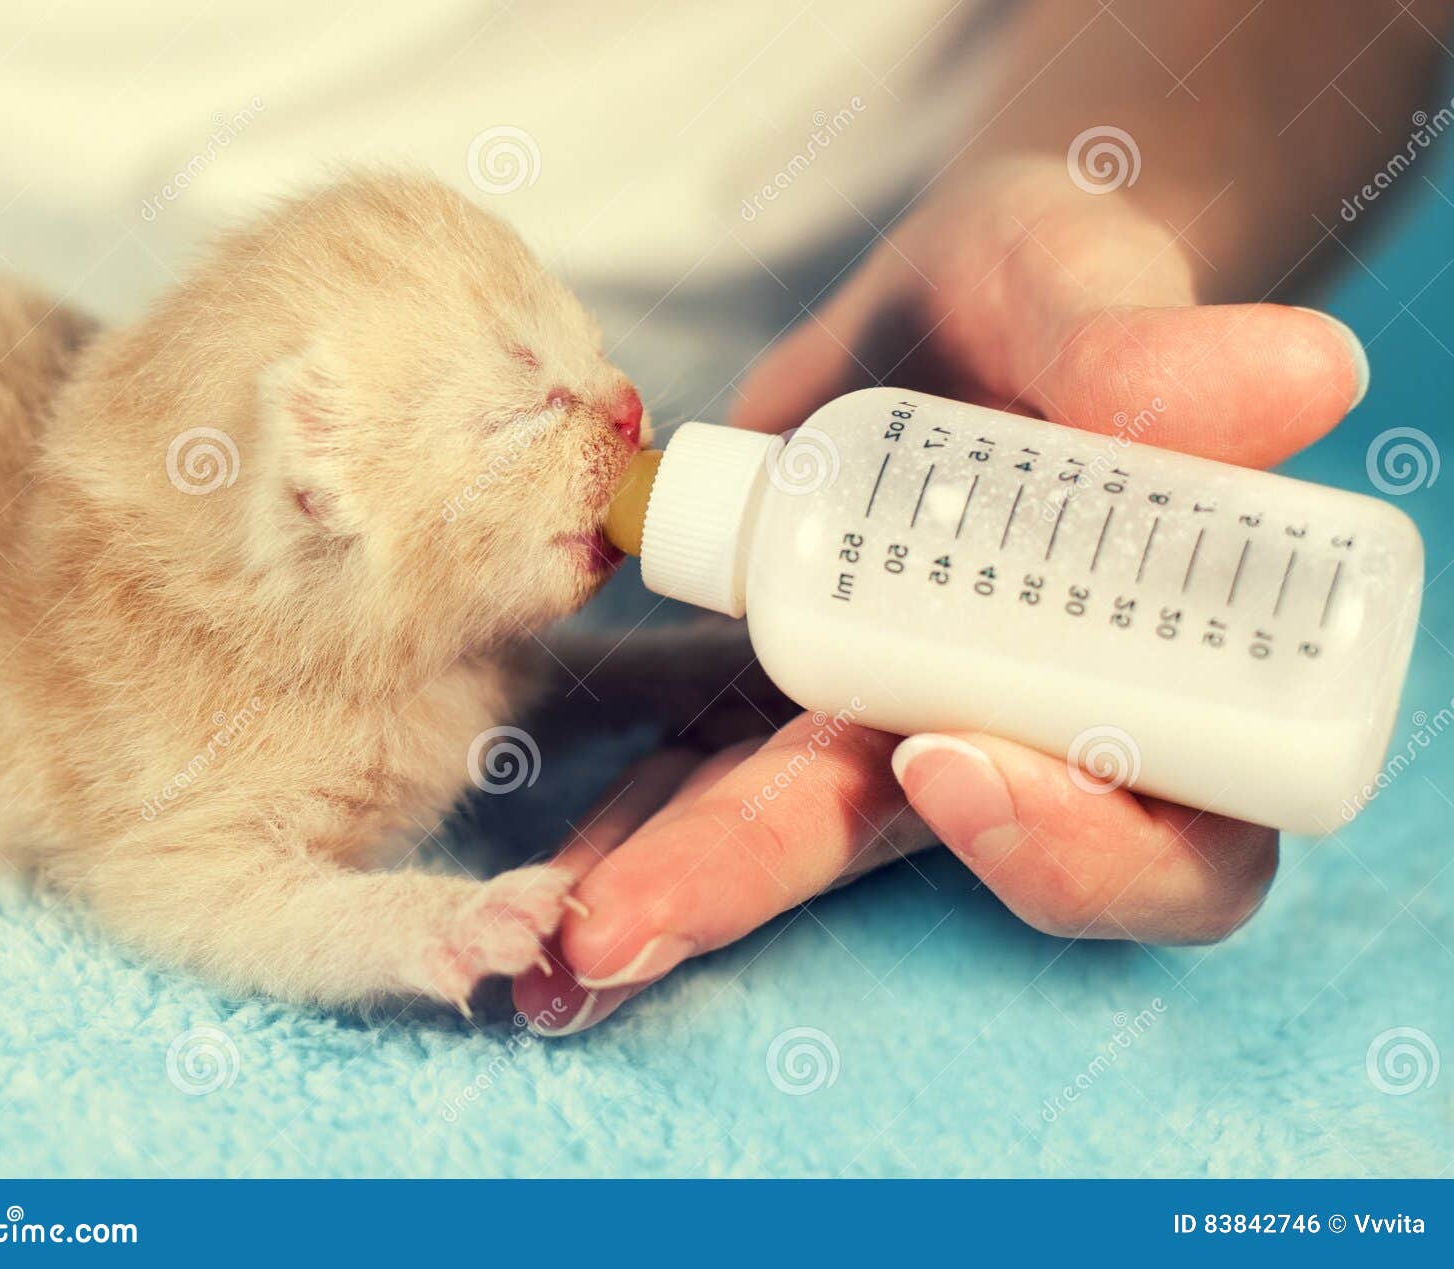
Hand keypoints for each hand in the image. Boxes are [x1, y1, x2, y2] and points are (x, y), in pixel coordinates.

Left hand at [515, 156, 1367, 1034]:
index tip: (953, 756)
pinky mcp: (773, 703)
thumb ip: (1148, 347)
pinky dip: (622, 828)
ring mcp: (875, 733)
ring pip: (785, 839)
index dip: (1078, 844)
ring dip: (661, 891)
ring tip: (542, 939)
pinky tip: (536, 876)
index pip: (1165, 839)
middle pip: (919, 849)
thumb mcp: (1089, 298)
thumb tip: (1295, 380)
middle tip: (635, 922)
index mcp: (1147, 688)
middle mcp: (1011, 739)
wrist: (950, 304)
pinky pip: (700, 783)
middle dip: (769, 883)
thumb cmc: (1051, 303)